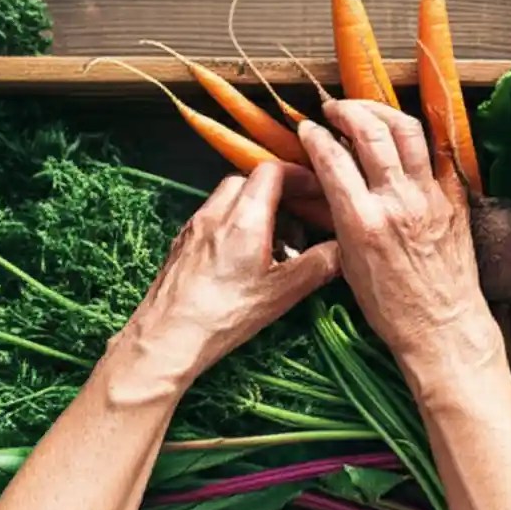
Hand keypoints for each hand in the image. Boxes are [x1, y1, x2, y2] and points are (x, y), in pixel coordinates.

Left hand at [108, 163, 339, 389]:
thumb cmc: (223, 315)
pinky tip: (242, 258)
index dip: (299, 176)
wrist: (166, 338)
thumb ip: (318, 265)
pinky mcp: (181, 244)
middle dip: (277, 193)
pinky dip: (233, 225)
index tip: (316, 193)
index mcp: (245, 218)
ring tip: (273, 243)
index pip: (272, 172)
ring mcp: (194, 227)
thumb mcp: (282, 293)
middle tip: (297, 220)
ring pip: (228, 199)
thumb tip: (344, 249)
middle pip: (249, 181)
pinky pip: (212, 219)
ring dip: (254, 209)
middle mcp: (215, 213)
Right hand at [298, 100, 501, 392]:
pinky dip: (417, 135)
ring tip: (366, 111)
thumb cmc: (390, 307)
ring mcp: (429, 196)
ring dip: (381, 111)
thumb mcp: (348, 263)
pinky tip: (404, 131)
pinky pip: (438, 152)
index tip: (308, 129)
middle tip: (334, 110)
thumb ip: (339, 217)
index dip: (316, 136)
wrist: (442, 326)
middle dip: (347, 111)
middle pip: (370, 132)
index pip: (333, 158)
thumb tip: (330, 184)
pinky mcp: (454, 198)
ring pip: (407, 131)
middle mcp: (397, 201)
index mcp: (363, 221)